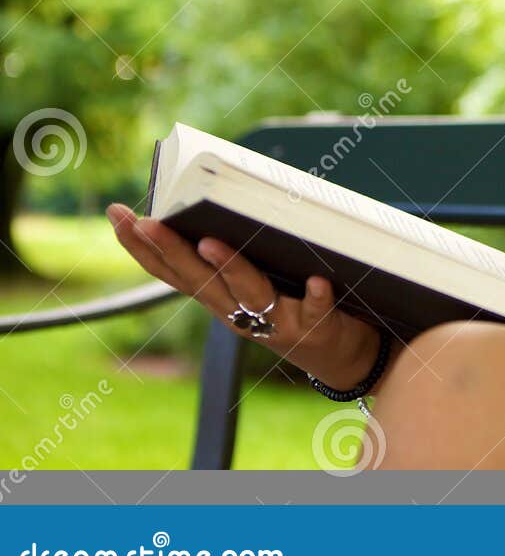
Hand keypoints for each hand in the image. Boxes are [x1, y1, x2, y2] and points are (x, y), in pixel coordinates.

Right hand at [105, 203, 382, 391]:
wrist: (336, 355)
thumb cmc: (291, 305)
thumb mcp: (254, 283)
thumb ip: (236, 253)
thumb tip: (217, 199)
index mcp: (220, 297)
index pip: (172, 272)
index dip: (141, 248)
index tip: (117, 215)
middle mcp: (239, 312)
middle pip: (200, 280)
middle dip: (171, 250)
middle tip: (147, 222)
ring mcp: (276, 322)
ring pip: (249, 295)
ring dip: (229, 268)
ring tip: (211, 242)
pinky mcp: (316, 328)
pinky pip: (315, 312)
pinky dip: (316, 297)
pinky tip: (319, 280)